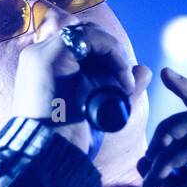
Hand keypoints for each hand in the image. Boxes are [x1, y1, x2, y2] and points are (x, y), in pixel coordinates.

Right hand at [11, 16, 149, 152]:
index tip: (122, 84)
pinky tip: (120, 79)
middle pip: (85, 33)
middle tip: (125, 82)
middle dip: (112, 53)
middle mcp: (41, 55)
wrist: (48, 154)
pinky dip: (112, 53)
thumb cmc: (69, 139)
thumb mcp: (101, 109)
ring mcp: (42, 54)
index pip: (80, 43)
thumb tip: (145, 70)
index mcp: (48, 66)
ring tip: (125, 83)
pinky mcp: (48, 57)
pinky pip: (89, 38)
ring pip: (88, 32)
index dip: (107, 55)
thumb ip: (122, 89)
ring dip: (115, 53)